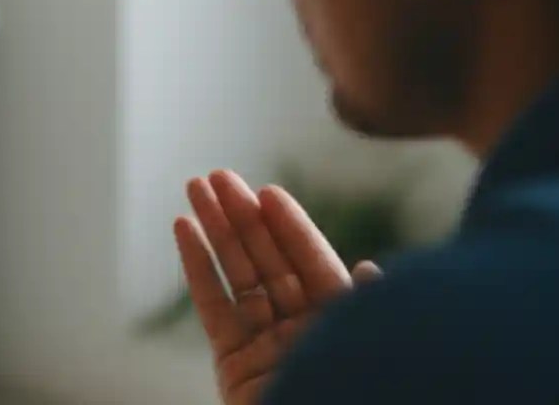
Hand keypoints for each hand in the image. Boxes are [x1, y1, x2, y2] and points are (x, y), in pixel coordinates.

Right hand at [174, 170, 381, 404]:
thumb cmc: (355, 393)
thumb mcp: (374, 357)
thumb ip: (370, 319)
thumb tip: (370, 271)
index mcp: (344, 327)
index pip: (314, 266)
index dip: (292, 228)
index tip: (269, 193)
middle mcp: (304, 332)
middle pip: (271, 262)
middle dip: (244, 217)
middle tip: (218, 175)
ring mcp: (265, 348)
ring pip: (238, 276)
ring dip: (215, 229)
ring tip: (194, 187)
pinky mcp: (232, 367)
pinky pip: (212, 307)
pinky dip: (196, 268)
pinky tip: (183, 229)